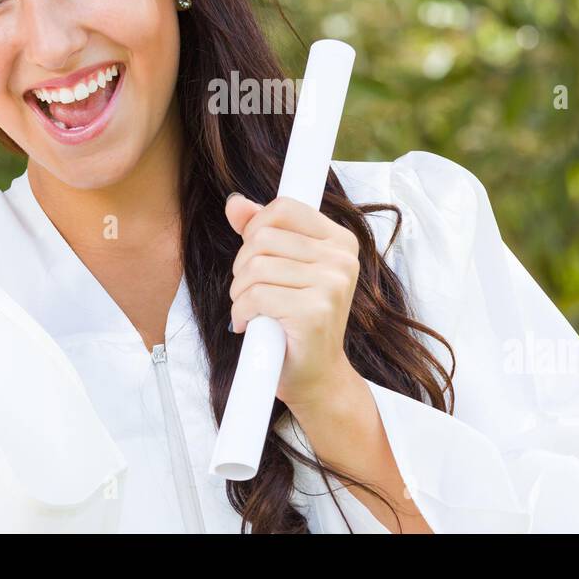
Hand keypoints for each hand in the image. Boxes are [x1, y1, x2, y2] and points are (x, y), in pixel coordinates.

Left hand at [224, 194, 361, 409]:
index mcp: (340, 240)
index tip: (254, 255)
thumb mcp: (282, 267)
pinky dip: (241, 312)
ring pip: (255, 267)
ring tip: (251, 310)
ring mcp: (332, 284)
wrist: (315, 376)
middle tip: (251, 292)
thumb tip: (236, 203)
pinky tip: (250, 325)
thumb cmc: (296, 320)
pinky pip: (256, 296)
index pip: (283, 207)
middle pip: (262, 237)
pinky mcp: (315, 311)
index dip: (256, 228)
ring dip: (240, 293)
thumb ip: (261, 230)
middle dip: (242, 267)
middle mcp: (342, 258)